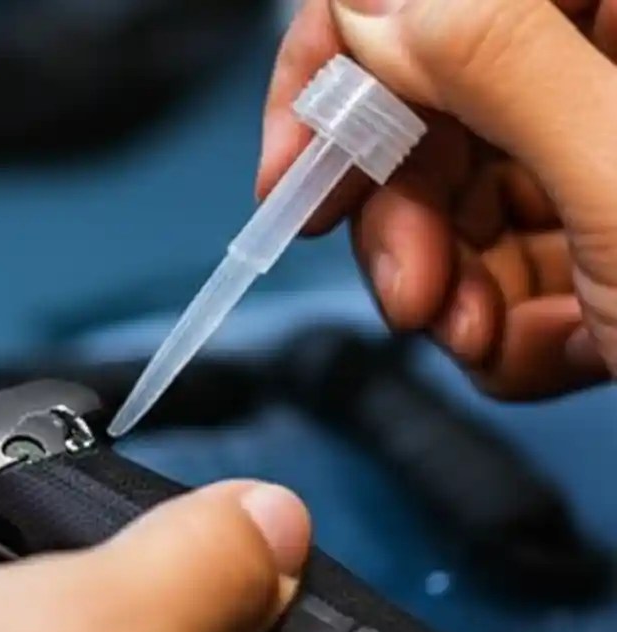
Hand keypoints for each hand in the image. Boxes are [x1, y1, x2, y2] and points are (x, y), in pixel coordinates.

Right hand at [262, 0, 616, 398]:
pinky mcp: (598, 241)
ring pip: (453, 198)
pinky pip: (498, 264)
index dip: (339, 60)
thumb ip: (492, 60)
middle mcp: (601, 78)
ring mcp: (598, 161)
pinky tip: (540, 352)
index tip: (290, 156)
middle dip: (401, 214)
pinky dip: (498, 327)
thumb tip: (363, 1)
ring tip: (478, 337)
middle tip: (404, 284)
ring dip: (444, 287)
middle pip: (431, 108)